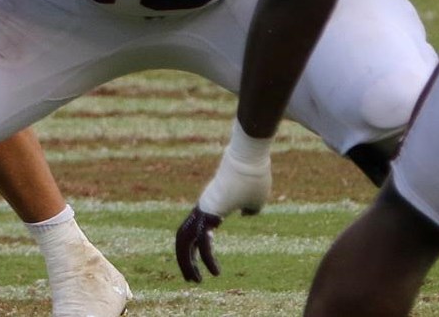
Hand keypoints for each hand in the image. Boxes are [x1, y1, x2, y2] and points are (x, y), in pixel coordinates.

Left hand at [176, 121, 273, 281]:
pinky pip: (202, 240)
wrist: (249, 158)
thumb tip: (248, 213)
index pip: (196, 230)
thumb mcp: (255, 197)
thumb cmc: (254, 176)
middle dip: (184, 258)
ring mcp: (202, 208)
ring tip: (195, 280)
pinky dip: (206, 258)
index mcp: (210, 205)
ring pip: (185, 240)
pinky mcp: (207, 211)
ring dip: (187, 262)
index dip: (195, 248)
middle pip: (183, 237)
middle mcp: (201, 208)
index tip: (202, 263)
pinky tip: (214, 272)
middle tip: (191, 279)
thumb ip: (249, 207)